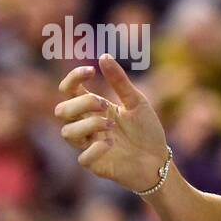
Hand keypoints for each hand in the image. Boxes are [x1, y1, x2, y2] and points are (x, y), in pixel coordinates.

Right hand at [54, 55, 169, 192]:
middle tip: (104, 105)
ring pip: (67, 132)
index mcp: (93, 108)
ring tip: (111, 125)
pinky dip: (96, 149)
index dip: (73, 78)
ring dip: (89, 125)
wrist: (159, 160)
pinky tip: (112, 143)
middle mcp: (86, 125)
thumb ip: (120, 82)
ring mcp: (88, 145)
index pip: (68, 91)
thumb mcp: (137, 102)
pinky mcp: (95, 164)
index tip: (91, 71)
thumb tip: (104, 56)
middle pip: (61, 110)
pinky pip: (82, 158)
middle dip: (81, 104)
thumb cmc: (147, 130)